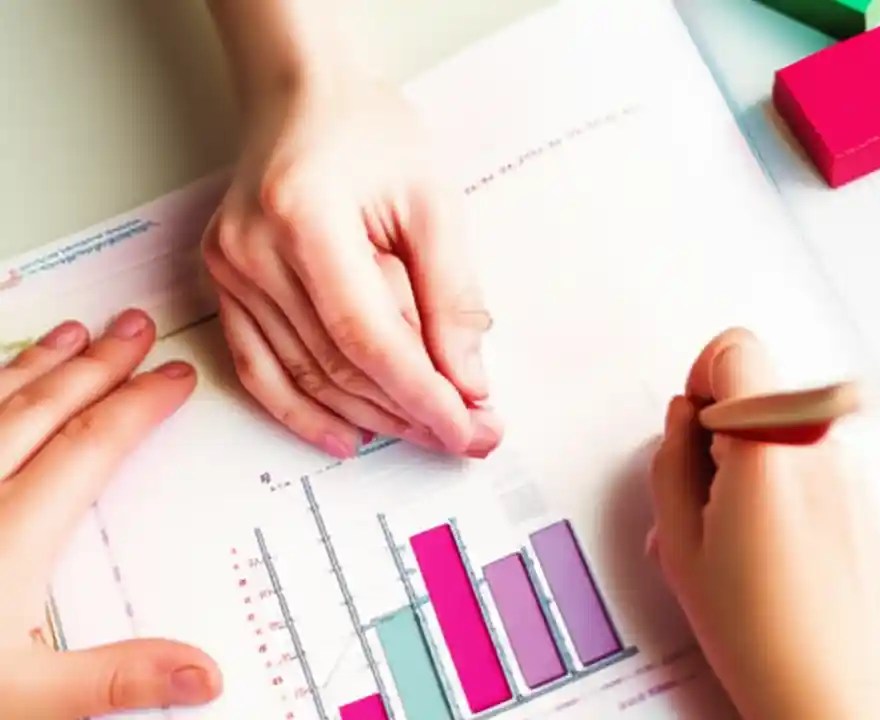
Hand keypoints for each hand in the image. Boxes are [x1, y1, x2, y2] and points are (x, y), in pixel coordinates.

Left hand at [0, 310, 220, 718]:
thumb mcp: (24, 700)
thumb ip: (116, 678)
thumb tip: (201, 672)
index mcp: (10, 536)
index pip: (92, 446)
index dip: (139, 405)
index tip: (172, 378)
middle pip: (44, 408)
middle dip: (99, 364)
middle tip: (135, 329)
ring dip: (37, 364)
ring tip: (72, 336)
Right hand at [202, 69, 500, 459]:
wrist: (304, 97)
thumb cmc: (370, 133)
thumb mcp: (433, 201)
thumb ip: (451, 295)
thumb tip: (467, 380)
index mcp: (306, 219)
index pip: (368, 338)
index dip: (422, 394)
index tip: (469, 427)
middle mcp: (254, 251)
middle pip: (338, 366)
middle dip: (411, 412)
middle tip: (471, 435)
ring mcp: (230, 271)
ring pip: (305, 378)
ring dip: (372, 418)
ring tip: (430, 435)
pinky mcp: (225, 284)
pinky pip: (260, 369)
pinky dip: (304, 411)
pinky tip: (348, 438)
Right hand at [647, 329, 879, 719]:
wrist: (850, 700)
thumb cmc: (767, 639)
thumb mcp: (681, 547)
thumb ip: (671, 463)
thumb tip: (682, 422)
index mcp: (772, 443)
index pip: (735, 348)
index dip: (702, 381)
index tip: (693, 427)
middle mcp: (824, 446)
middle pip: (760, 396)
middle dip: (724, 437)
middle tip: (707, 507)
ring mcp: (856, 476)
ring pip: (787, 438)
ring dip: (757, 473)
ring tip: (742, 551)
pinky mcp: (873, 505)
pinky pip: (817, 473)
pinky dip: (790, 498)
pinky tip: (779, 565)